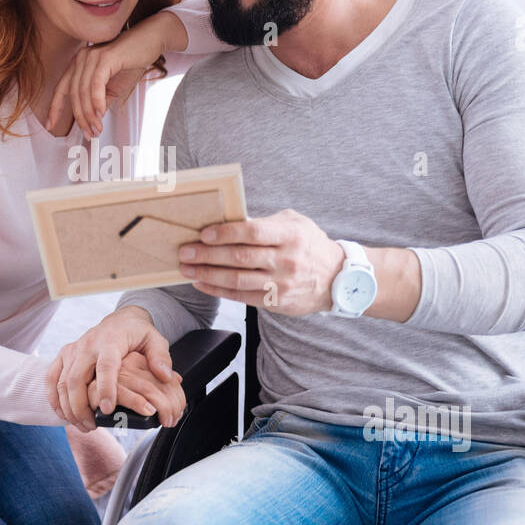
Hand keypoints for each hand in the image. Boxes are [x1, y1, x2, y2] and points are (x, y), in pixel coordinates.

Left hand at [45, 11, 184, 137]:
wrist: (150, 41)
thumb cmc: (131, 62)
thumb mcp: (112, 88)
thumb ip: (99, 102)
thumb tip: (93, 120)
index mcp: (78, 65)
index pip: (61, 89)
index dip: (54, 108)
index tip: (50, 125)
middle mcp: (81, 58)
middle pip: (74, 94)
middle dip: (81, 118)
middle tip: (89, 133)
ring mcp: (91, 56)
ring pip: (83, 91)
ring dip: (90, 114)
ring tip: (97, 128)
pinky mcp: (105, 57)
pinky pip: (96, 83)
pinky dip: (97, 100)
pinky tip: (101, 112)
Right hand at [45, 305, 176, 431]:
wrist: (121, 320)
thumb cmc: (138, 334)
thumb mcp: (156, 341)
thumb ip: (161, 357)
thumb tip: (166, 376)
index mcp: (111, 341)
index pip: (105, 366)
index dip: (105, 388)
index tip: (107, 409)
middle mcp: (88, 345)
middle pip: (76, 378)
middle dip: (80, 407)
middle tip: (92, 426)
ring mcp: (74, 349)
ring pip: (62, 382)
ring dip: (68, 407)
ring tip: (82, 425)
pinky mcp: (64, 354)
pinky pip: (52, 378)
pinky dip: (54, 398)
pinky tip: (63, 414)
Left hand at [177, 209, 346, 315]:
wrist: (338, 278)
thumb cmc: (309, 245)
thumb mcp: (295, 224)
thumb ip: (266, 222)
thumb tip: (230, 222)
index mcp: (290, 235)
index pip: (253, 232)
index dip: (226, 233)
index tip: (204, 233)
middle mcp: (286, 260)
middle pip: (240, 257)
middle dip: (208, 254)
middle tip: (186, 251)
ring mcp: (281, 284)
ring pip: (237, 280)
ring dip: (207, 274)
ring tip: (187, 269)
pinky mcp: (276, 302)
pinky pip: (242, 297)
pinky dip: (218, 291)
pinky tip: (201, 283)